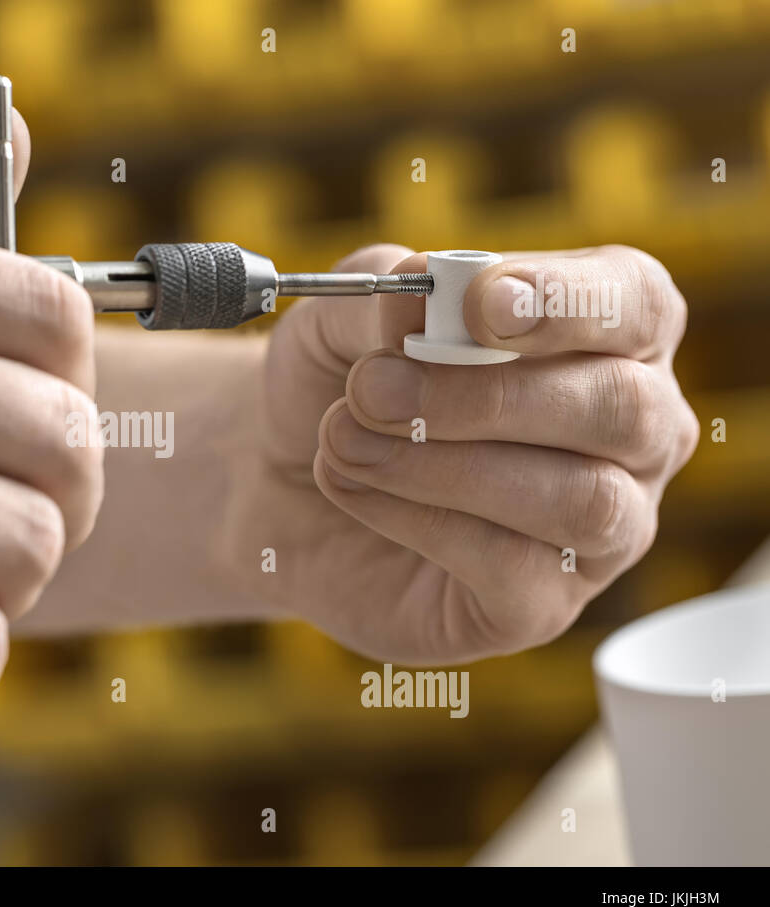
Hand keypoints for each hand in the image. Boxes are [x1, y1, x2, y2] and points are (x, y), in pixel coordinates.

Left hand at [223, 243, 697, 662]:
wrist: (281, 484)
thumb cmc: (338, 386)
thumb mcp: (339, 320)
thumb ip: (384, 292)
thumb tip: (422, 290)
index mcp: (608, 334)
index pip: (635, 303)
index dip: (565, 301)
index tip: (476, 303)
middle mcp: (633, 432)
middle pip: (622, 408)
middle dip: (486, 397)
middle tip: (371, 387)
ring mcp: (604, 528)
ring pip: (579, 499)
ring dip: (443, 466)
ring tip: (342, 440)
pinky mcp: (542, 604)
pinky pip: (513, 567)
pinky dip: (416, 521)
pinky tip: (350, 487)